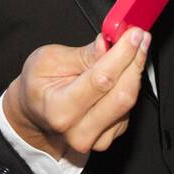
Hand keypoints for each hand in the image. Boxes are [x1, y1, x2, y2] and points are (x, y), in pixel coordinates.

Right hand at [3, 28, 150, 162]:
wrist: (32, 113)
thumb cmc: (36, 86)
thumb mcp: (47, 60)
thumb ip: (82, 55)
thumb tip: (107, 44)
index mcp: (60, 110)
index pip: (101, 80)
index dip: (122, 55)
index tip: (134, 35)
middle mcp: (79, 131)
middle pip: (123, 95)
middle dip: (135, 61)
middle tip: (141, 37)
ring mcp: (96, 139)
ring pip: (128, 101)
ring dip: (134, 71)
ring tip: (131, 49)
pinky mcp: (109, 138)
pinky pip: (128, 109)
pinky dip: (128, 86)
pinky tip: (121, 72)